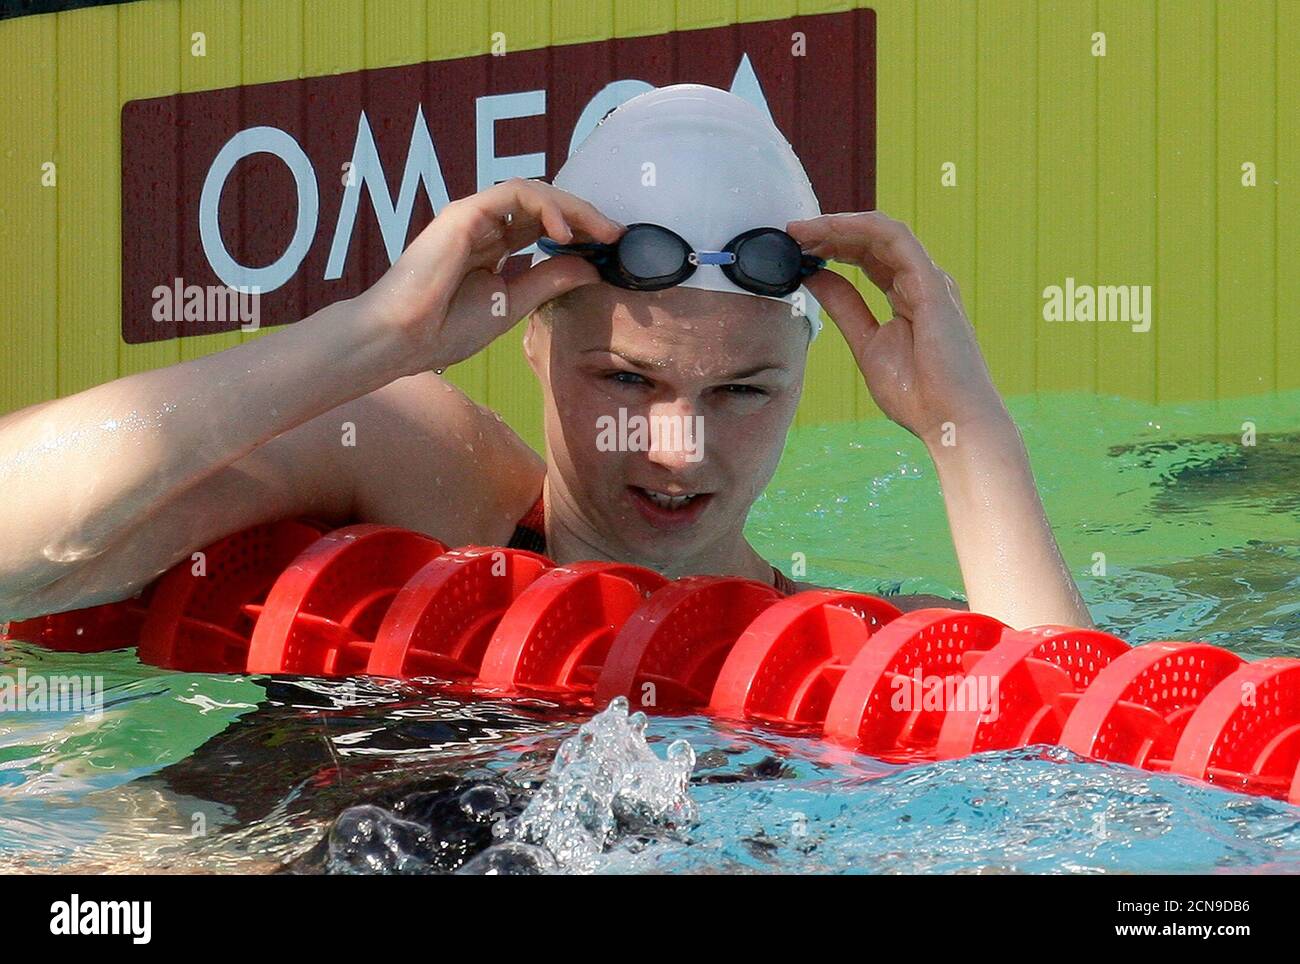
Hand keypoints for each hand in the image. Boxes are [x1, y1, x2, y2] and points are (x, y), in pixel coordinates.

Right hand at [356, 177, 623, 374]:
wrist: (403, 338)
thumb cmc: (444, 329)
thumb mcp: (512, 305)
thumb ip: (549, 281)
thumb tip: (590, 267)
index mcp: (492, 248)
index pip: (543, 226)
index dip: (579, 231)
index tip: (611, 247)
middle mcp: (484, 227)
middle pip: (544, 205)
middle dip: (585, 215)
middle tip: (616, 234)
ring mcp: (474, 217)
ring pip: (534, 192)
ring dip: (572, 207)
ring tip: (598, 232)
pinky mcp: (466, 213)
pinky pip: (514, 194)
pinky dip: (545, 207)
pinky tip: (563, 233)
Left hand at [787, 211, 1007, 443]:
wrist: (950, 421)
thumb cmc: (918, 395)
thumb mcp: (867, 344)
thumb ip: (845, 308)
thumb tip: (816, 278)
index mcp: (908, 297)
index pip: (868, 258)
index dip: (832, 247)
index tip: (796, 248)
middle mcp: (921, 282)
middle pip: (872, 241)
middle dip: (829, 232)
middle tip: (791, 232)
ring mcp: (929, 280)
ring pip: (881, 232)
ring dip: (839, 225)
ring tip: (802, 229)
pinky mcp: (931, 283)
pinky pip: (894, 239)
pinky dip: (859, 228)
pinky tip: (829, 229)